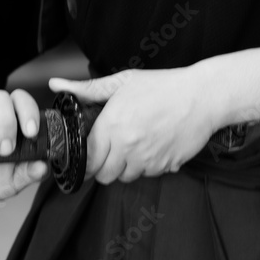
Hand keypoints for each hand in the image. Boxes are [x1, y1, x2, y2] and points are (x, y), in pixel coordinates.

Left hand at [49, 67, 221, 184]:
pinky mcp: (166, 166)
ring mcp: (148, 159)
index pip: (89, 159)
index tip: (90, 153)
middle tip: (111, 150)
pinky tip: (152, 147)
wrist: (203, 97)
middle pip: (104, 175)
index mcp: (113, 125)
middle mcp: (128, 146)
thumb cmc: (163, 86)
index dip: (87, 159)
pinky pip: (148, 174)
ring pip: (125, 177)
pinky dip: (147, 166)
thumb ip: (87, 89)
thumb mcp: (122, 82)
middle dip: (104, 166)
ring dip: (125, 167)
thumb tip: (56, 85)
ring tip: (133, 146)